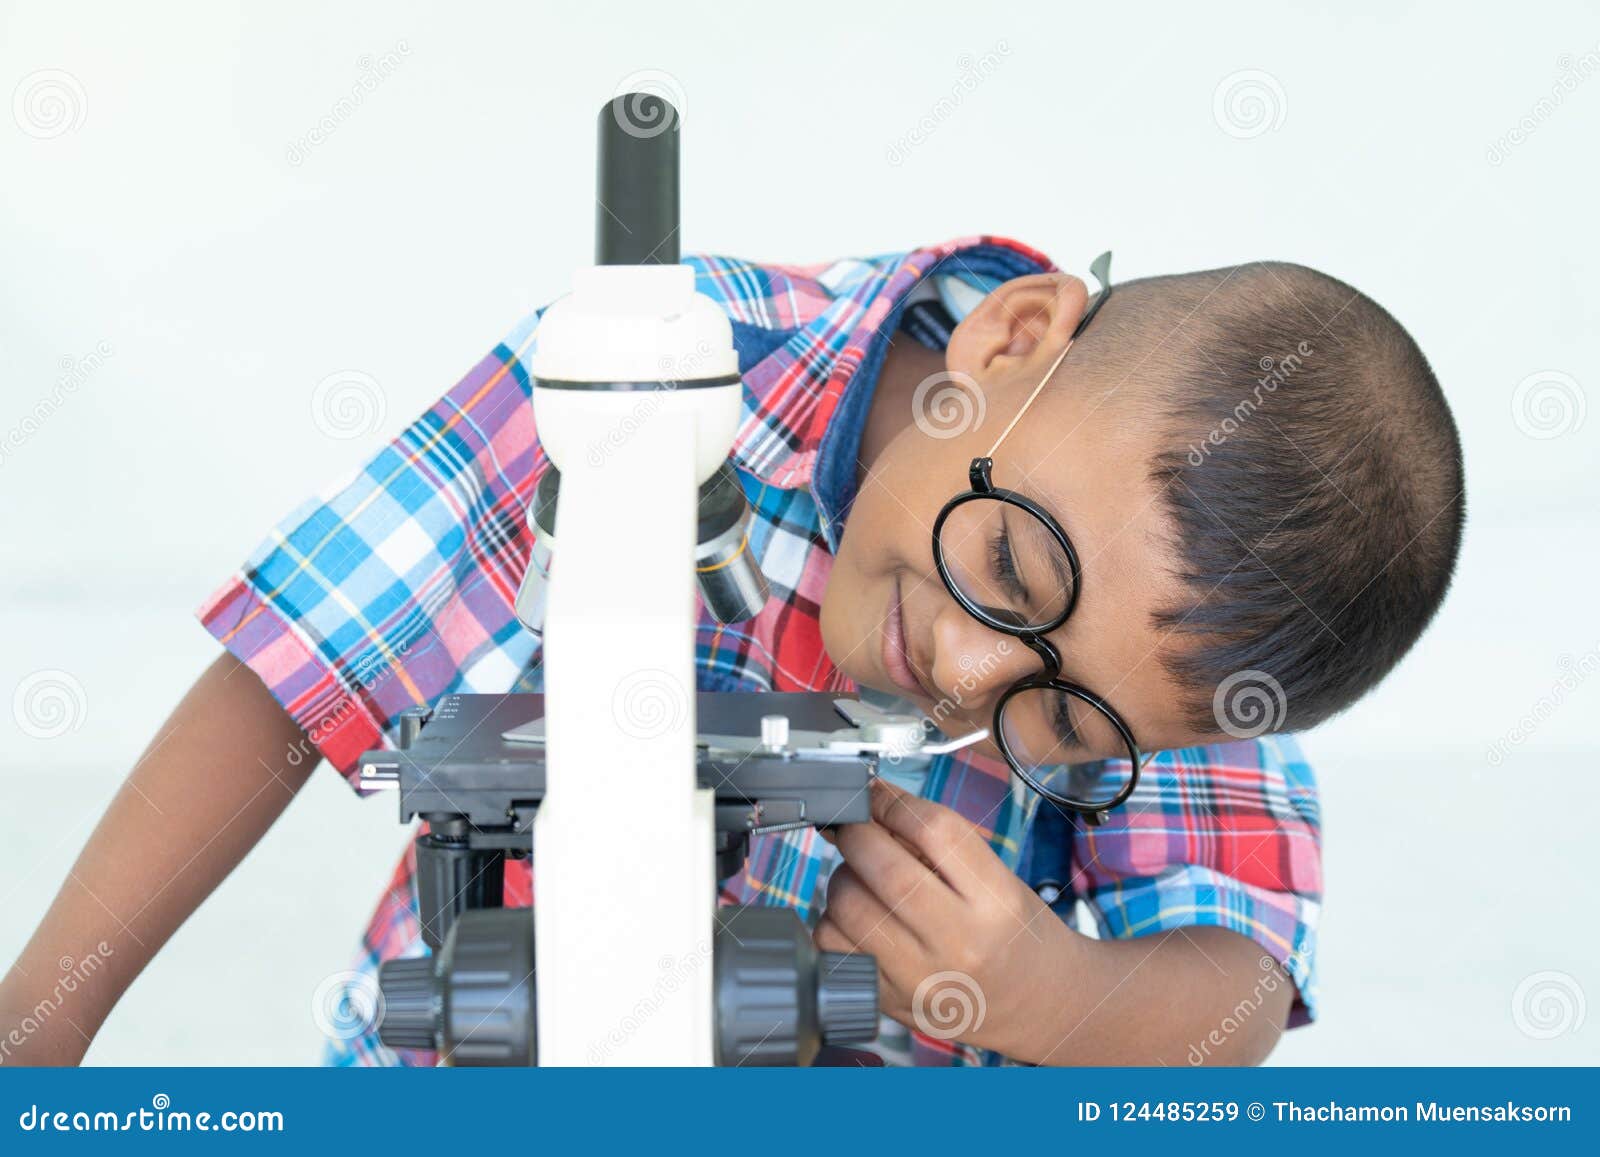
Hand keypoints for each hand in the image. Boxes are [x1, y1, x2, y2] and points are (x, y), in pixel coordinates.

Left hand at [814, 778, 1077, 1060]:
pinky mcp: (890, 1002)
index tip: (876, 795)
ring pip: (848, 911)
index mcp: (996, 901)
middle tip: (855, 829)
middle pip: (885, 872)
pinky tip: (858, 920)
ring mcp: (921, 979)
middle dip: (856, 836)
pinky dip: (833, 923)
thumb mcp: (995, 878)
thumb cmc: (1013, 932)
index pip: (935, 832)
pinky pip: (834, 950)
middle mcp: (960, 943)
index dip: (893, 803)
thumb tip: (868, 808)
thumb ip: (935, 845)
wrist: (1040, 1003)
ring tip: (861, 879)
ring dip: (841, 880)